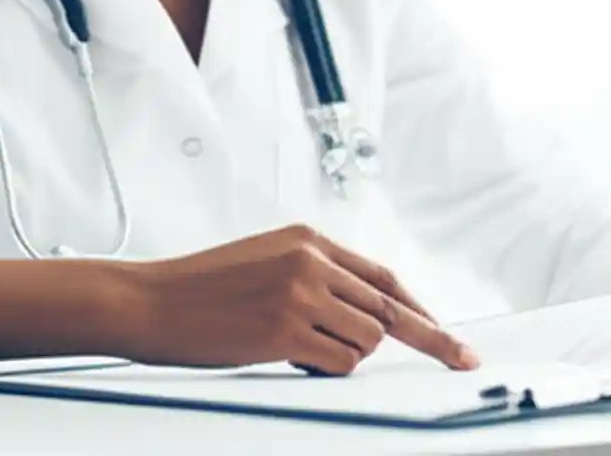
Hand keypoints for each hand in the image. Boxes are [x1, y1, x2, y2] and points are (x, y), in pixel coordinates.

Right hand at [124, 224, 478, 374]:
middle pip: (389, 308)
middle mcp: (310, 261)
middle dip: (429, 339)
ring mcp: (299, 294)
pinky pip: (339, 363)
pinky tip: (293, 361)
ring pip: (367, 340)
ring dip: (348, 356)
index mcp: (308, 240)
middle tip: (462, 359)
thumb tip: (364, 314)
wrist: (148, 302)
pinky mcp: (284, 330)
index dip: (420, 308)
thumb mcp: (265, 261)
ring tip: (302, 352)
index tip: (447, 332)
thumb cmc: (201, 289)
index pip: (383, 276)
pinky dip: (327, 371)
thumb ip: (316, 277)